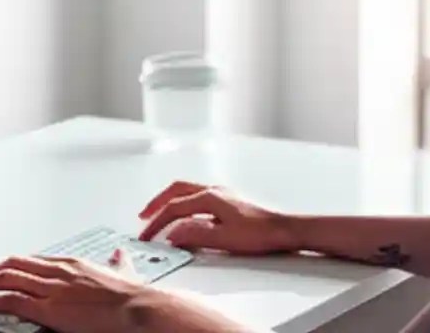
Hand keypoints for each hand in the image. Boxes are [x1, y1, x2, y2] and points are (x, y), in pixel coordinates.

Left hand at [0, 250, 232, 332]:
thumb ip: (118, 264)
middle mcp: (59, 271)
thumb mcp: (126, 274)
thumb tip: (119, 256)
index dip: (16, 264)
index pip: (36, 260)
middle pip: (15, 264)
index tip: (4, 267)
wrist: (139, 310)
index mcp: (75, 264)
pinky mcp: (47, 308)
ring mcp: (51, 289)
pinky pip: (9, 301)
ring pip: (7, 279)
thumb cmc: (135, 298)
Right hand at [138, 181, 298, 254]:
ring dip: (169, 200)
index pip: (174, 208)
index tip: (146, 237)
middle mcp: (214, 190)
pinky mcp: (228, 200)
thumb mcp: (224, 238)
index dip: (157, 223)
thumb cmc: (260, 233)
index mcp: (210, 197)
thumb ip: (195, 234)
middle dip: (157, 204)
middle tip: (144, 217)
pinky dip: (183, 201)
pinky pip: (197, 194)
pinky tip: (185, 213)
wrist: (285, 229)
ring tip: (159, 213)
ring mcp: (222, 193)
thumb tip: (172, 233)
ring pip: (186, 190)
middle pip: (176, 191)